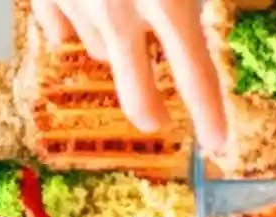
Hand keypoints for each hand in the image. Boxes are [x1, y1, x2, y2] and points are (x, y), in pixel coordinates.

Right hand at [32, 0, 226, 150]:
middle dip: (148, 110)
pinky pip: (57, 29)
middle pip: (135, 90)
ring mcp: (77, 4)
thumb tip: (196, 23)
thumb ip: (183, 1)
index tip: (218, 144)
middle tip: (157, 120)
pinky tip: (83, 7)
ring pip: (98, 50)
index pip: (194, 75)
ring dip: (115, 46)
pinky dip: (71, 24)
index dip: (209, 114)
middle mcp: (118, 12)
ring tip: (120, 9)